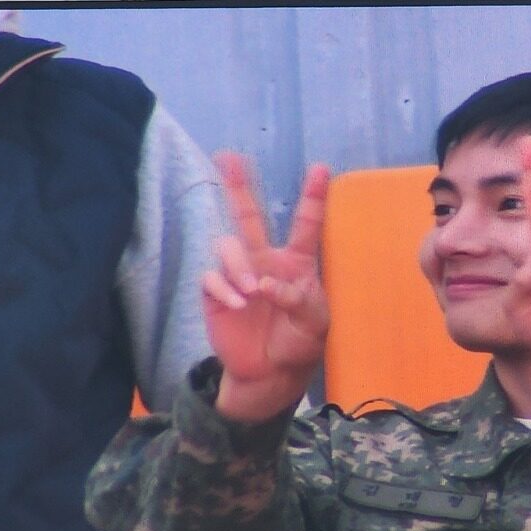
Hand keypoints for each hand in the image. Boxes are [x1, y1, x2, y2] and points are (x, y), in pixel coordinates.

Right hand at [204, 153, 330, 421]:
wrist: (270, 372)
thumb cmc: (299, 343)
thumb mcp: (314, 323)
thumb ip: (296, 299)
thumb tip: (263, 284)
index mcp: (296, 264)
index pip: (305, 225)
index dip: (312, 197)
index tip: (320, 168)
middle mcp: (264, 261)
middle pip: (249, 216)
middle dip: (239, 186)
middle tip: (229, 157)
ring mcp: (237, 274)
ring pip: (227, 245)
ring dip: (237, 265)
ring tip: (250, 293)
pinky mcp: (215, 293)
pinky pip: (210, 277)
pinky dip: (224, 289)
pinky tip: (238, 305)